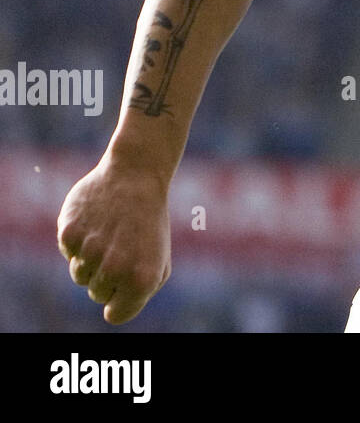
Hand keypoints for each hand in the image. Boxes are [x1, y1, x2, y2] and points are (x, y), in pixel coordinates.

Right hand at [57, 157, 171, 324]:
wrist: (137, 175)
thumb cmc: (149, 222)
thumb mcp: (160, 260)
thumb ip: (140, 292)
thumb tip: (113, 311)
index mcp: (142, 279)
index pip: (115, 314)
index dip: (119, 299)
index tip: (125, 281)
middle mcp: (115, 268)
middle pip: (96, 294)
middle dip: (107, 277)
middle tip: (122, 247)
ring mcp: (90, 251)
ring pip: (79, 275)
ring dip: (92, 260)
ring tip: (111, 232)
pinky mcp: (69, 234)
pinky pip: (68, 253)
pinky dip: (78, 241)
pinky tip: (96, 221)